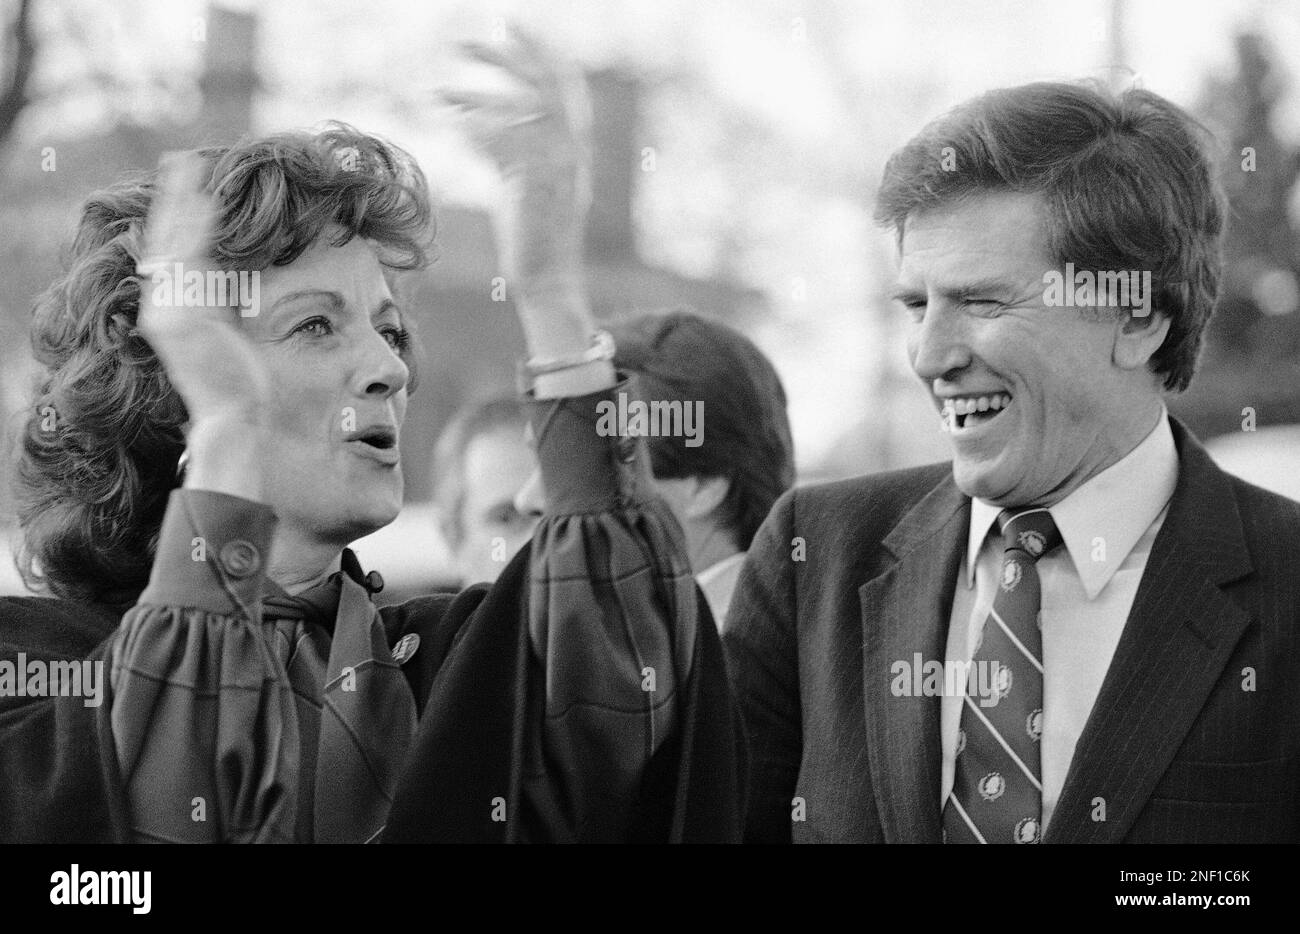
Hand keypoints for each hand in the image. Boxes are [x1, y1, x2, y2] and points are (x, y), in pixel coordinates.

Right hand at [136, 151, 268, 496]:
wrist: (238, 420)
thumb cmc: (244, 389)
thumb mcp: (234, 340)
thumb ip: (228, 312)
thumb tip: (242, 289)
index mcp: (177, 316)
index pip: (177, 257)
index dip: (182, 222)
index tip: (193, 190)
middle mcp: (167, 311)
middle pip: (168, 242)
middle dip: (175, 202)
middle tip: (182, 162)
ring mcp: (171, 314)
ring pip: (175, 244)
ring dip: (182, 204)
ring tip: (190, 167)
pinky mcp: (181, 317)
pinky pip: (190, 261)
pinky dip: (196, 228)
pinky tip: (206, 199)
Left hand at [441, 27, 597, 362]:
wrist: (550, 280)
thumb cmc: (535, 239)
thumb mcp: (525, 186)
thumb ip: (512, 151)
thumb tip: (476, 123)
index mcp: (574, 148)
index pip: (563, 85)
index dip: (539, 51)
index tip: (513, 25)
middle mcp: (571, 151)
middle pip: (543, 84)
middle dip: (506, 56)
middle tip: (467, 38)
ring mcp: (557, 167)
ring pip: (515, 111)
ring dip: (472, 95)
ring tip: (436, 88)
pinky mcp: (535, 184)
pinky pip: (500, 143)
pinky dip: (472, 129)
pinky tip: (447, 122)